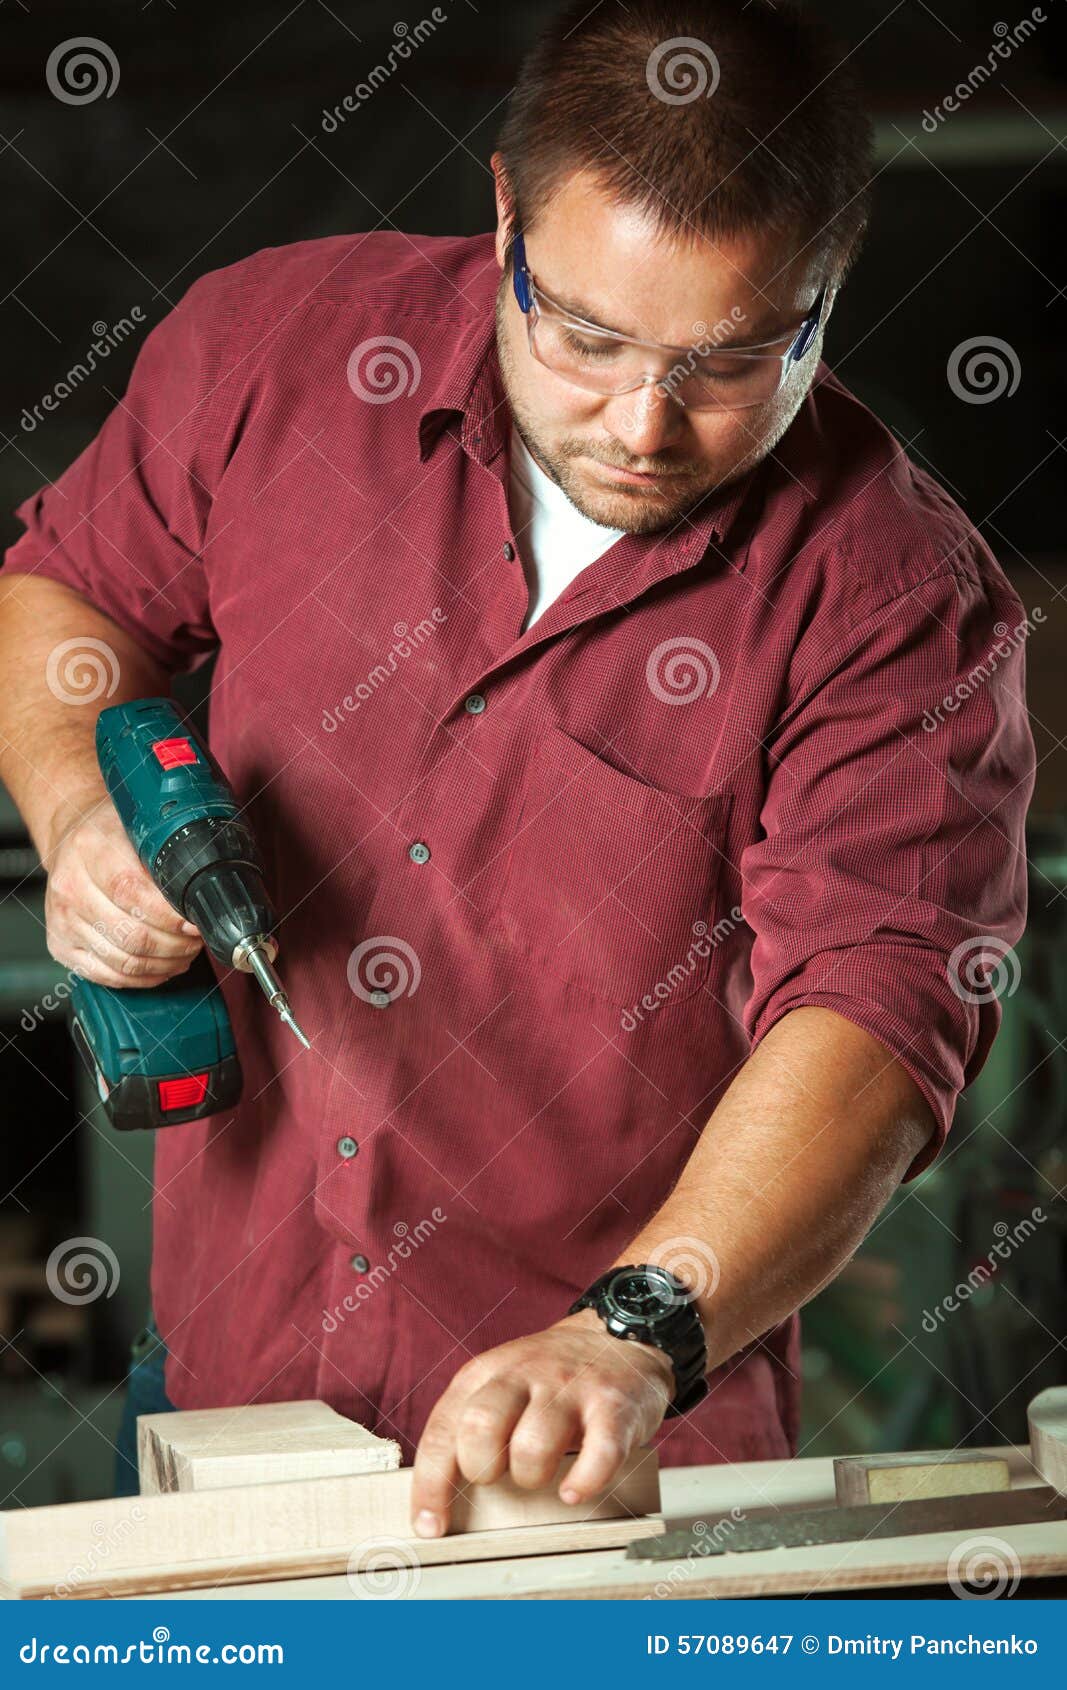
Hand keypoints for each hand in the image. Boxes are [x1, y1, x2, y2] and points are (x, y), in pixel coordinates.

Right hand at [44, 796, 202, 986]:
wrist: (70, 843)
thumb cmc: (110, 836)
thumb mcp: (137, 829)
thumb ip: (164, 856)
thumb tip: (200, 891)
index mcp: (89, 850)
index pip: (131, 892)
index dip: (169, 916)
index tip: (196, 923)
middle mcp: (69, 886)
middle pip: (131, 934)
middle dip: (175, 944)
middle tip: (196, 940)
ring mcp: (62, 920)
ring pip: (123, 960)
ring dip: (164, 963)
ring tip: (185, 953)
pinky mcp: (60, 946)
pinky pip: (107, 975)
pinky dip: (142, 978)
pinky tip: (162, 967)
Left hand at [410, 1306, 675, 1536]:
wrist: (619, 1337)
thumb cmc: (552, 1376)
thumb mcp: (502, 1382)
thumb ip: (472, 1422)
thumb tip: (440, 1496)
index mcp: (487, 1373)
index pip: (443, 1430)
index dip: (431, 1484)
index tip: (430, 1525)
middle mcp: (524, 1375)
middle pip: (480, 1427)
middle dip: (482, 1469)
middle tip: (499, 1477)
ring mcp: (570, 1389)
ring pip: (533, 1444)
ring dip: (532, 1476)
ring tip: (544, 1475)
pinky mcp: (613, 1406)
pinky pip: (598, 1453)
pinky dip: (585, 1481)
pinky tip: (576, 1489)